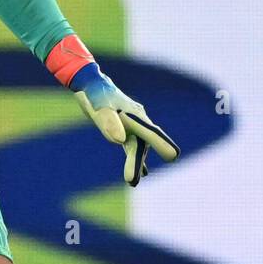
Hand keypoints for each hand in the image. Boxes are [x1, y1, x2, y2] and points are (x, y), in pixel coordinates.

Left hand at [71, 61, 179, 186]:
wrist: (89, 82)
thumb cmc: (95, 94)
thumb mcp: (100, 108)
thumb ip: (110, 122)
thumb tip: (120, 140)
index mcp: (135, 116)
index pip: (151, 133)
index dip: (163, 144)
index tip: (173, 157)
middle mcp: (138, 120)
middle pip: (142, 144)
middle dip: (138, 162)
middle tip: (132, 181)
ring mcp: (133, 124)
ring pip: (138, 146)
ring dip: (137, 162)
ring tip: (133, 181)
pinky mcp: (124, 127)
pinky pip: (133, 145)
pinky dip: (136, 158)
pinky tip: (141, 173)